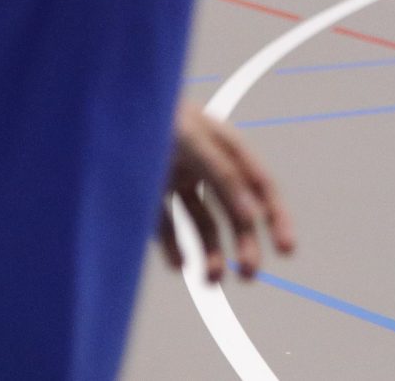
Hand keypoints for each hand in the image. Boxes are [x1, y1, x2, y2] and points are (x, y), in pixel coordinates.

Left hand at [157, 106, 294, 284]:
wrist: (106, 113)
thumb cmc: (155, 117)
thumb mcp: (192, 140)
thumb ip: (223, 174)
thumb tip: (252, 214)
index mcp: (228, 147)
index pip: (261, 187)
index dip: (277, 217)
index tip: (288, 249)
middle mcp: (208, 168)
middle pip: (236, 213)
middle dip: (246, 245)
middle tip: (249, 276)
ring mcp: (180, 183)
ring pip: (204, 226)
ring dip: (211, 254)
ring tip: (210, 282)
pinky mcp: (152, 197)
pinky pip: (169, 228)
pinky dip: (175, 249)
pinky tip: (179, 265)